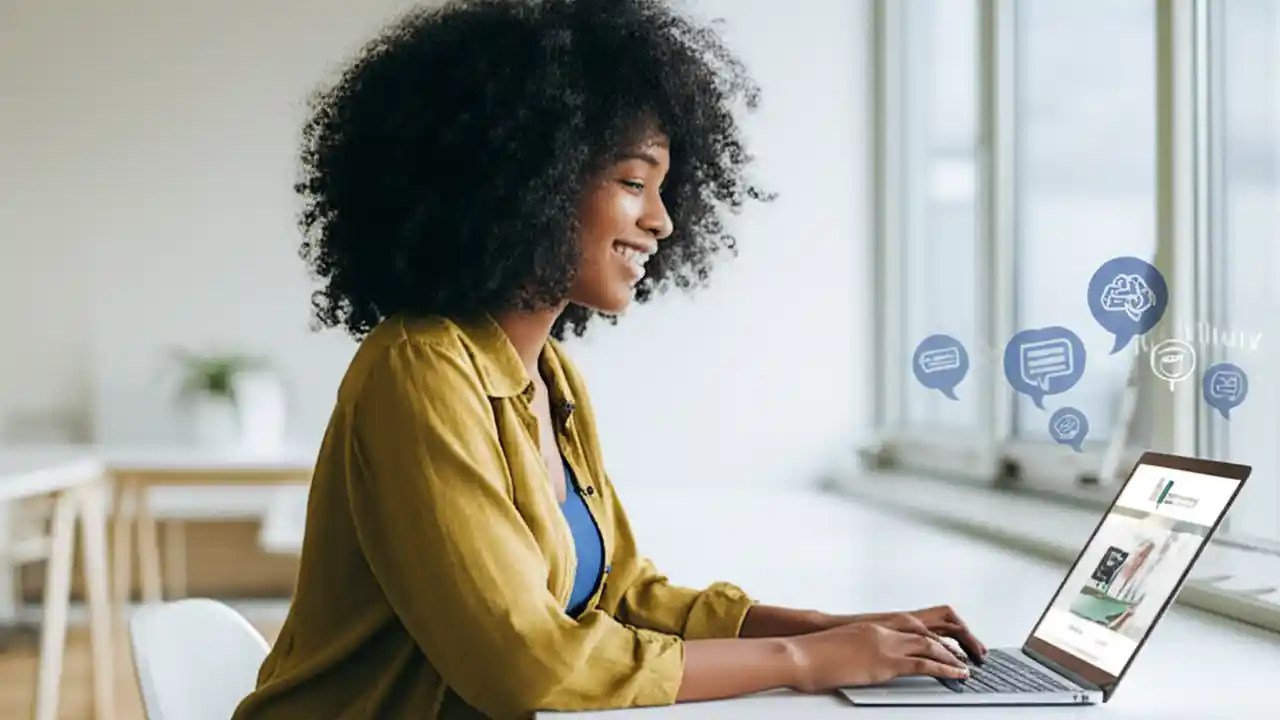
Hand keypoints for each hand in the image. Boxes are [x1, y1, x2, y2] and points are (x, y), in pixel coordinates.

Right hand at [784, 616, 969, 693]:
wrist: (800, 654)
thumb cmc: (811, 656)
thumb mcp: (839, 650)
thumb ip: (855, 653)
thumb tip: (857, 665)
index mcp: (871, 627)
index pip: (910, 629)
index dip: (930, 638)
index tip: (942, 648)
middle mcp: (882, 631)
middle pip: (925, 634)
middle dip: (947, 645)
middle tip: (962, 656)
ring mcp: (884, 645)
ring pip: (930, 646)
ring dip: (951, 657)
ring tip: (965, 668)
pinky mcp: (885, 662)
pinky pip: (925, 664)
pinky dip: (946, 669)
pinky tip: (957, 675)